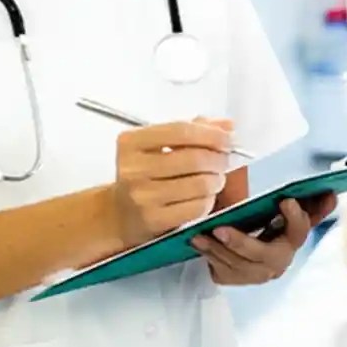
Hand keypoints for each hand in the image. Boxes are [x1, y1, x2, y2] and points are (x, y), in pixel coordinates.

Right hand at [110, 118, 233, 248]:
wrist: (119, 213)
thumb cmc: (143, 174)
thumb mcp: (158, 145)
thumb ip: (193, 130)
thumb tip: (227, 126)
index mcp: (131, 142)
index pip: (181, 131)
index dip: (211, 133)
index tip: (228, 137)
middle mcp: (134, 169)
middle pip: (195, 159)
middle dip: (219, 158)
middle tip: (224, 159)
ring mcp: (143, 196)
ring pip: (201, 184)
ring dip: (217, 179)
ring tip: (215, 178)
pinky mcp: (155, 220)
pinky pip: (197, 207)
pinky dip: (209, 199)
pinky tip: (204, 196)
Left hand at [190, 192, 337, 285]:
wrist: (248, 247)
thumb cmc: (269, 223)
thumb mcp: (287, 210)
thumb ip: (310, 202)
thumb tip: (332, 193)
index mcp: (293, 241)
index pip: (299, 231)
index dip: (295, 217)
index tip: (285, 201)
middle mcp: (277, 262)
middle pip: (261, 256)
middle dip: (240, 243)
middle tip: (220, 228)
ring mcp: (255, 274)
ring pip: (237, 265)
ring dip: (216, 249)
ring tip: (198, 234)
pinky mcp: (235, 279)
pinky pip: (222, 271)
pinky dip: (209, 256)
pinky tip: (199, 243)